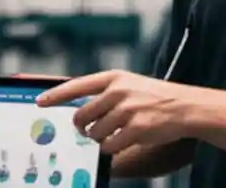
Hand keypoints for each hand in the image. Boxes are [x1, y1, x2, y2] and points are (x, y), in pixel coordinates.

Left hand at [36, 70, 198, 153]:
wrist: (185, 106)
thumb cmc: (154, 97)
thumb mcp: (130, 85)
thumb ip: (105, 94)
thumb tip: (79, 112)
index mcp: (114, 77)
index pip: (77, 85)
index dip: (56, 94)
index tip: (40, 101)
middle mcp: (118, 91)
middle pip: (82, 116)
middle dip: (83, 128)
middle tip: (89, 130)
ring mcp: (127, 110)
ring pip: (94, 133)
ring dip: (101, 138)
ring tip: (117, 132)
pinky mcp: (135, 128)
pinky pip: (109, 146)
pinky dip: (112, 147)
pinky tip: (125, 140)